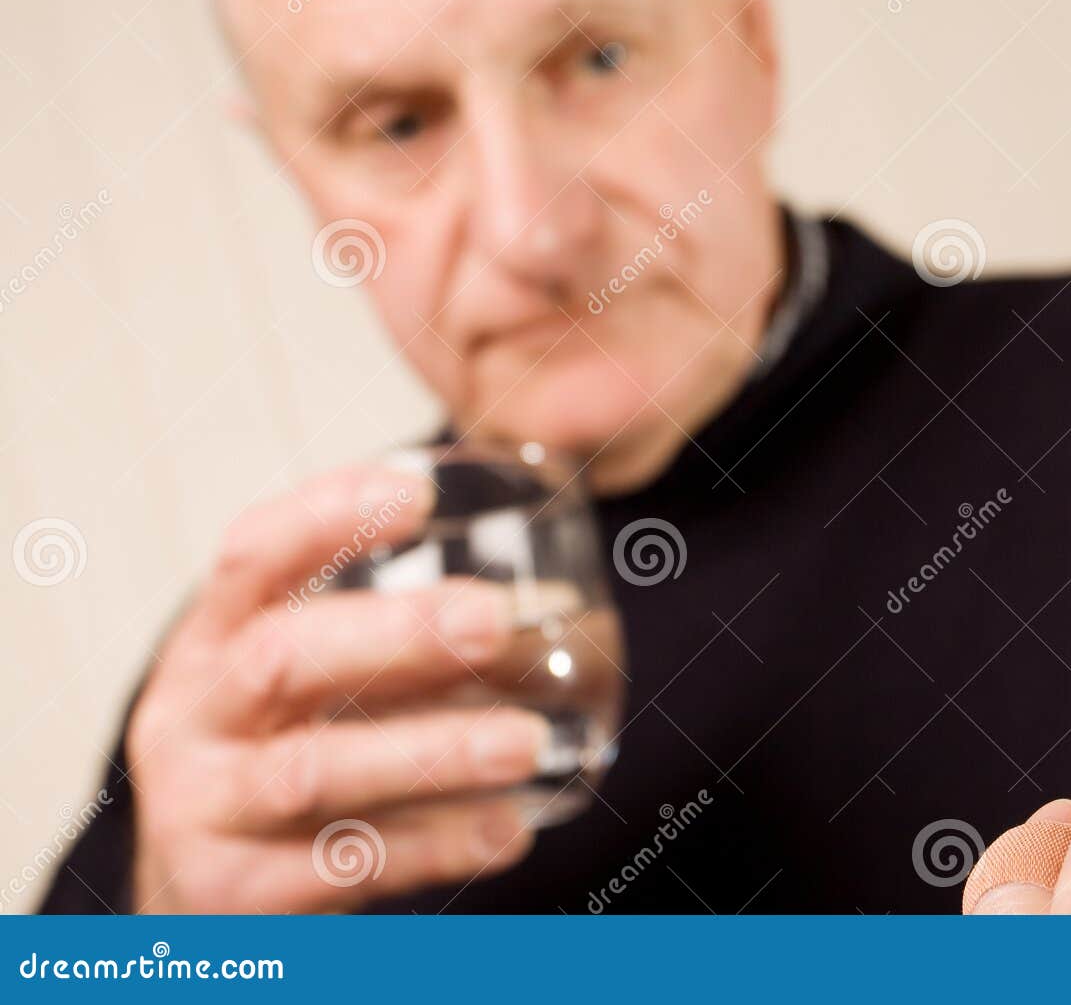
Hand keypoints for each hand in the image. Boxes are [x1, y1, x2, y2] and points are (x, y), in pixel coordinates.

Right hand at [128, 465, 542, 911]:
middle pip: (279, 657)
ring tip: (527, 740)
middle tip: (496, 619)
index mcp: (211, 643)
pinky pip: (343, 866)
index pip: (251, 556)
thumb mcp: (308, 687)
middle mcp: (191, 719)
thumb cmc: (281, 758)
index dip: (326, 515)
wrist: (197, 902)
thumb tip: (556, 608)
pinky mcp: (235, 895)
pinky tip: (508, 826)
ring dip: (432, 751)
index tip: (420, 491)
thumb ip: (401, 643)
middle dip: (395, 634)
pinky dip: (435, 844)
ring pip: (313, 772)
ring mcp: (202, 810)